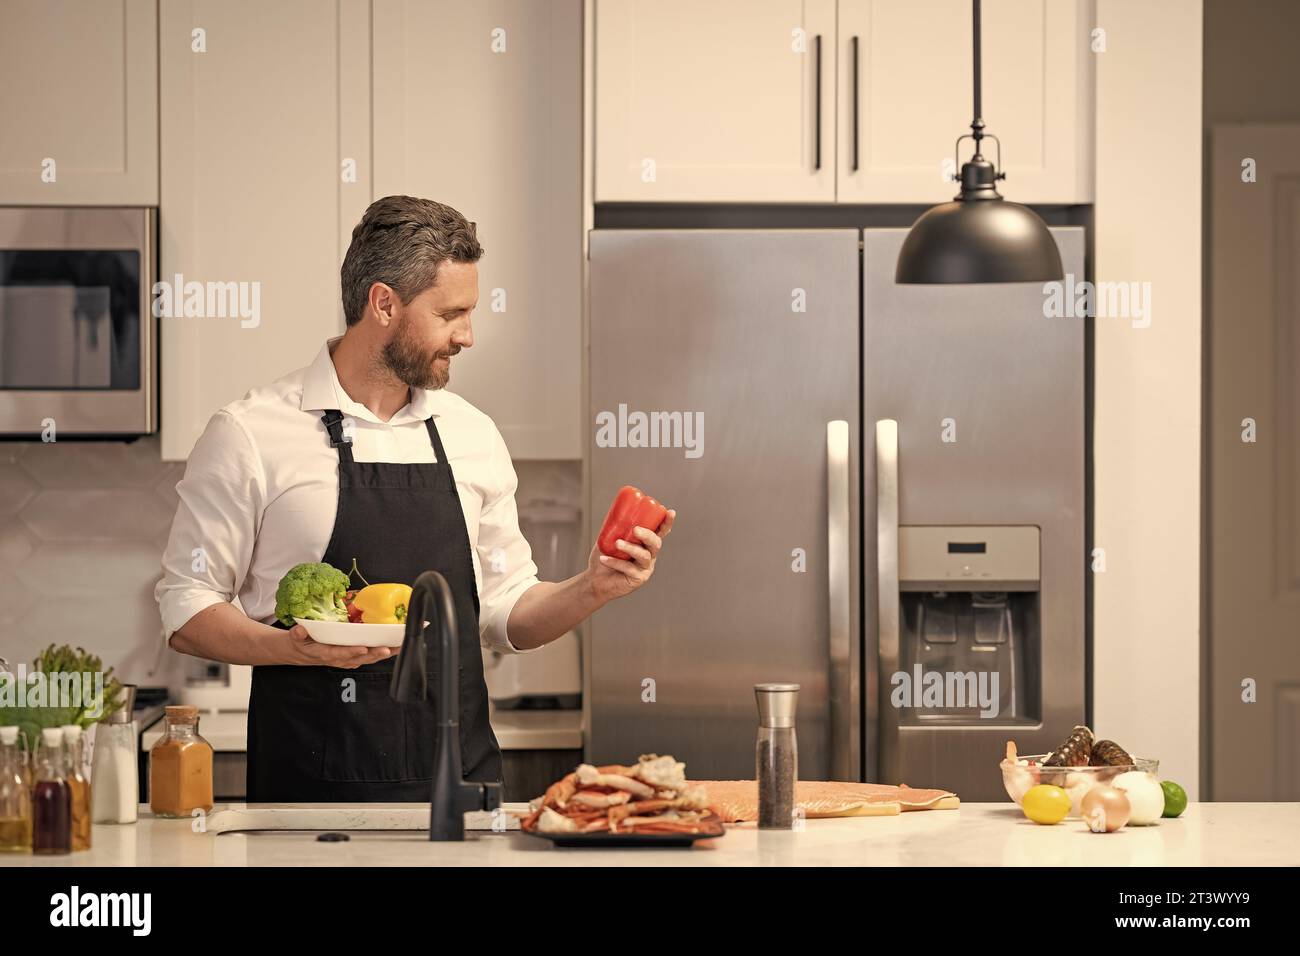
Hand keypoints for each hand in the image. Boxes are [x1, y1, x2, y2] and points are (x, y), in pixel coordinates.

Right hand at [281, 623, 395, 667]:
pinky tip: (395, 647)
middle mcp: (339, 658)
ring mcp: (347, 659)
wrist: (302, 653)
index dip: (351, 652)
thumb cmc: (302, 643)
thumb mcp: (296, 639)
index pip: (339, 653)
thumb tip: (299, 630)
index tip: (362, 649)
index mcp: (325, 653)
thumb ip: (297, 635)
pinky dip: (382, 653)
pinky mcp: (353, 658)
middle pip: (359, 658)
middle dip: (374, 654)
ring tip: (398, 648)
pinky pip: (369, 656)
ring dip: (382, 654)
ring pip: (367, 658)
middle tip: (387, 649)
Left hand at [587, 510, 675, 602]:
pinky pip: (629, 568)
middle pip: (656, 544)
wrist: (594, 580)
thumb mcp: (608, 539)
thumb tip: (614, 510)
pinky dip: (615, 562)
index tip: (671, 512)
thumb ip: (613, 527)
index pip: (660, 532)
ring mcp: (645, 568)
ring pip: (644, 556)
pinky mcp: (638, 579)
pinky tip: (604, 558)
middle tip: (636, 530)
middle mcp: (649, 555)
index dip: (667, 523)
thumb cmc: (604, 557)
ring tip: (617, 543)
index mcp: (646, 544)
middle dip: (648, 535)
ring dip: (630, 548)